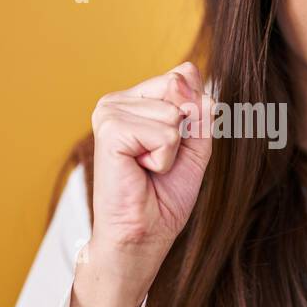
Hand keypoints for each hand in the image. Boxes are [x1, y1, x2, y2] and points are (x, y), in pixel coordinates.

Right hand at [83, 61, 213, 306]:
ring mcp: (108, 112)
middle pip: (178, 87)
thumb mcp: (195, 146)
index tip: (170, 150)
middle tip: (158, 162)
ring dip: (172, 150)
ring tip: (147, 169)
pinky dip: (163, 158)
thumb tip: (189, 71)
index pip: (182, 77)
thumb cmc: (163, 197)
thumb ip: (197, 109)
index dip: (192, 117)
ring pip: (173, 112)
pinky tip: (140, 171)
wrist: (142, 236)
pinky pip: (164, 133)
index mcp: (133, 100)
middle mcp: (116, 101)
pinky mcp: (109, 130)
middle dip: (183, 132)